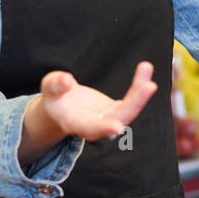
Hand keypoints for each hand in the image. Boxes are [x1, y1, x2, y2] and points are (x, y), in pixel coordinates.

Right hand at [38, 61, 156, 141]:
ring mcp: (109, 118)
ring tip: (146, 68)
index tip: (117, 128)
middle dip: (134, 105)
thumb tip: (66, 81)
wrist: (63, 108)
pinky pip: (132, 98)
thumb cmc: (55, 98)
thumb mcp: (49, 88)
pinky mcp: (117, 109)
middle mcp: (96, 125)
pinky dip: (139, 85)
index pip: (90, 128)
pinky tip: (145, 68)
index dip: (103, 128)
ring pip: (129, 109)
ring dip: (141, 93)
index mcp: (75, 123)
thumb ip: (56, 85)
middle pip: (119, 118)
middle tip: (149, 87)